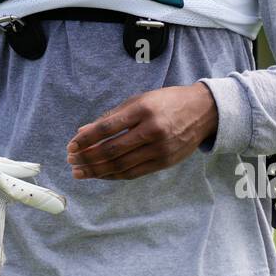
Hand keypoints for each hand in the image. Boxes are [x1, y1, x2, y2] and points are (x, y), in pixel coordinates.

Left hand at [66, 84, 217, 180]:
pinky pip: (133, 173)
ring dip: (96, 170)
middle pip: (112, 150)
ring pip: (121, 165)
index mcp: (142, 109)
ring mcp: (159, 148)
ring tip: (79, 171)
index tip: (71, 145)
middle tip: (71, 160)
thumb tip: (83, 132)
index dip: (86, 139)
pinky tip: (100, 175)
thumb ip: (111, 117)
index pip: (106, 128)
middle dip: (87, 157)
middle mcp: (151, 130)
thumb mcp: (140, 100)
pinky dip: (114, 175)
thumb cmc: (166, 102)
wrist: (204, 112)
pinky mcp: (164, 162)